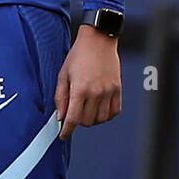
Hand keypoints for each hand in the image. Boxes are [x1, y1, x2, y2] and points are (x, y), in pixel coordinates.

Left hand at [55, 24, 121, 139]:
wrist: (98, 42)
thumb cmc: (78, 56)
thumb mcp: (63, 75)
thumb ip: (60, 97)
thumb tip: (60, 116)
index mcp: (80, 89)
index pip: (73, 118)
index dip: (67, 130)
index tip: (63, 136)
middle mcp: (96, 93)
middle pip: (87, 121)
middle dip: (77, 122)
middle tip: (73, 113)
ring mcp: (109, 92)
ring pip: (101, 119)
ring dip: (91, 119)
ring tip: (85, 109)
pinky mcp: (118, 90)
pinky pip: (114, 112)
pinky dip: (105, 115)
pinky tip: (98, 108)